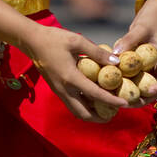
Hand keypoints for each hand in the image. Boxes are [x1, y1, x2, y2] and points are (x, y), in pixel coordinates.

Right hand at [23, 23, 140, 123]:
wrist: (31, 41)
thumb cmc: (54, 38)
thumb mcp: (77, 40)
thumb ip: (97, 52)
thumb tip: (116, 61)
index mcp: (70, 77)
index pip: (95, 94)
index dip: (112, 100)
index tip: (125, 103)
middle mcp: (64, 89)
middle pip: (84, 114)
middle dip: (101, 117)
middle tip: (115, 112)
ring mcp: (59, 91)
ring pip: (77, 112)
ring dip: (92, 114)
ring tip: (106, 108)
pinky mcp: (57, 89)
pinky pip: (72, 104)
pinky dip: (84, 107)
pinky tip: (94, 99)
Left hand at [111, 0, 156, 99]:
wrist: (151, 14)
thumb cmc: (150, 19)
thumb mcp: (141, 27)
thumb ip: (130, 40)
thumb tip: (116, 53)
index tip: (149, 92)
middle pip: (156, 89)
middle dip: (143, 98)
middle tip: (127, 103)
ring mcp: (152, 69)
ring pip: (144, 87)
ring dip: (133, 95)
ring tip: (117, 100)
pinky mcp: (142, 68)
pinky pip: (135, 79)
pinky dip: (126, 85)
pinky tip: (112, 89)